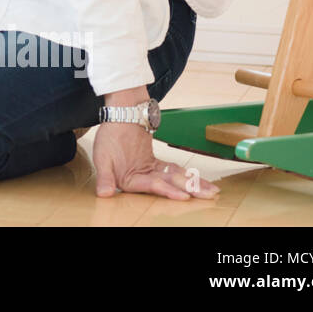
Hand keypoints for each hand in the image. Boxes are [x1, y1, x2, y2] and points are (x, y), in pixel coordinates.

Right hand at [93, 122, 219, 200]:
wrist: (120, 116)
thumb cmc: (109, 135)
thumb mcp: (102, 158)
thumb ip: (104, 177)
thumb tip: (103, 194)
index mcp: (128, 181)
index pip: (151, 186)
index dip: (167, 191)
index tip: (183, 195)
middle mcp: (141, 179)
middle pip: (168, 185)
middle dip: (188, 190)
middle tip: (207, 196)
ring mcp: (150, 172)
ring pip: (174, 179)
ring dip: (192, 185)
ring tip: (210, 192)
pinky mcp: (156, 164)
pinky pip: (174, 171)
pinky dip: (187, 175)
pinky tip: (200, 181)